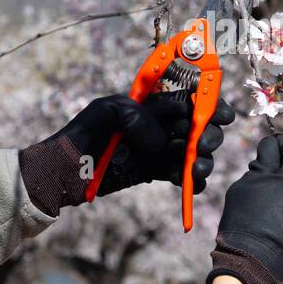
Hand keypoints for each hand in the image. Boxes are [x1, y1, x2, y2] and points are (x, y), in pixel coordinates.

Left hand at [19, 94, 235, 216]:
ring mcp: (157, 148)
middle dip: (208, 134)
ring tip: (197, 170)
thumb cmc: (80, 135)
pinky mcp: (152, 171)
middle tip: (204, 144)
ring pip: (193, 152)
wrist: (62, 173)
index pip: (188, 97)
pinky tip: (191, 185)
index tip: (220, 114)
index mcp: (149, 103)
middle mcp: (157, 124)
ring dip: (203, 160)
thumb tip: (162, 141)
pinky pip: (181, 174)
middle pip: (197, 125)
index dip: (209, 103)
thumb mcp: (105, 112)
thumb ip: (137, 116)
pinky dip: (191, 181)